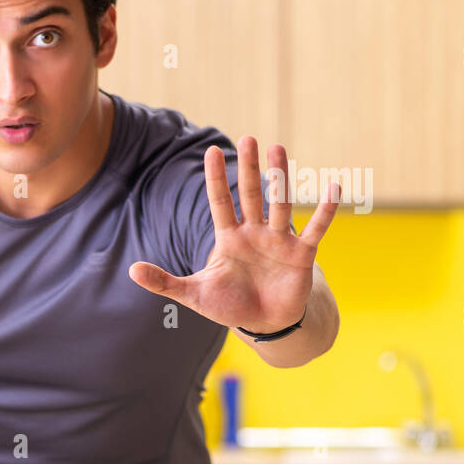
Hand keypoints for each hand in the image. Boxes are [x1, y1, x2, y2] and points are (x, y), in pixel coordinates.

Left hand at [127, 136, 338, 331]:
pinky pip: (316, 228)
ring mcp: (279, 241)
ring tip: (278, 149)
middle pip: (251, 195)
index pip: (220, 202)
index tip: (210, 151)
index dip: (216, 178)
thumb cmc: (229, 306)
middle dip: (250, 168)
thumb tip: (131, 270)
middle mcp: (255, 233)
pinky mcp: (302, 255)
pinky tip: (333, 186)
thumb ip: (164, 282)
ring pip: (280, 204)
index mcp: (229, 238)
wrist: (264, 325)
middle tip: (249, 138)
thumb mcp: (193, 294)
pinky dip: (325, 210)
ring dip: (281, 178)